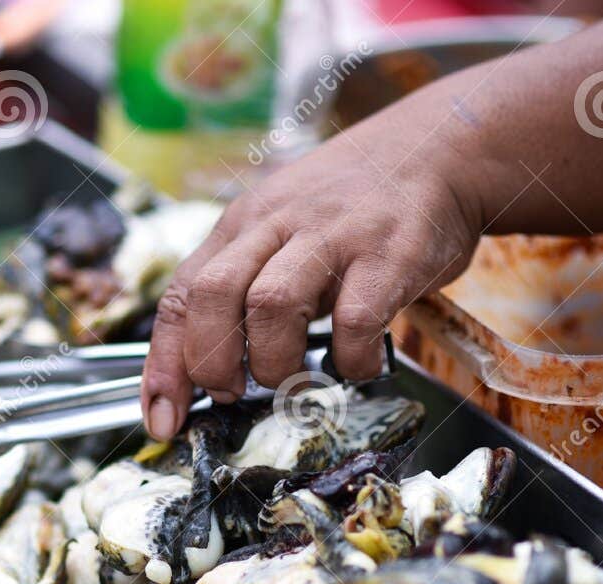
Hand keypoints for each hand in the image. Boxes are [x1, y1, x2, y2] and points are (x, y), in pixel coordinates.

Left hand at [139, 102, 485, 439]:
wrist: (441, 148)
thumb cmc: (355, 208)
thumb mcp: (284, 228)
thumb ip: (248, 282)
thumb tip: (210, 369)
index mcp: (243, 223)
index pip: (181, 294)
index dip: (164, 364)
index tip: (162, 417)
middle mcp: (279, 223)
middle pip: (211, 294)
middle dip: (210, 362)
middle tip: (232, 392)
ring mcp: (333, 236)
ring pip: (270, 305)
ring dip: (273, 363)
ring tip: (291, 378)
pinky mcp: (389, 256)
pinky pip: (354, 322)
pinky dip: (349, 360)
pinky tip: (354, 364)